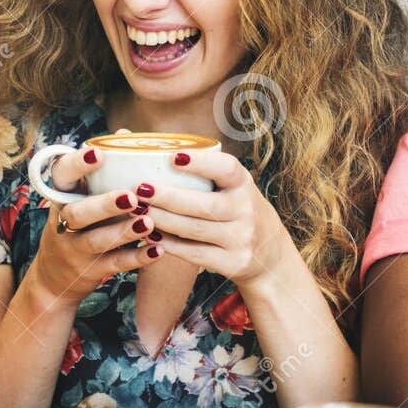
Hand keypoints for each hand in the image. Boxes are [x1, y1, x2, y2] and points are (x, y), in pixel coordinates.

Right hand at [25, 148, 160, 305]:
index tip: (98, 154)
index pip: (61, 176)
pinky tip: (158, 250)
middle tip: (131, 196)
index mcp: (62, 197)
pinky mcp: (91, 270)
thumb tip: (125, 134)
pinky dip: (137, 258)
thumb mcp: (78, 196)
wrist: (55, 277)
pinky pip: (115, 264)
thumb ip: (100, 170)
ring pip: (96, 241)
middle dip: (104, 204)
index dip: (77, 165)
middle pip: (77, 213)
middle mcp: (64, 222)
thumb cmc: (77, 223)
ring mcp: (76, 249)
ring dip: (123, 232)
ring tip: (148, 222)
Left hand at [140, 149, 290, 285]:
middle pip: (203, 204)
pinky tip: (149, 236)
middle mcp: (246, 210)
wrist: (269, 253)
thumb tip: (140, 145)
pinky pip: (195, 254)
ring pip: (194, 230)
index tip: (173, 157)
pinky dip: (169, 245)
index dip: (201, 163)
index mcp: (244, 184)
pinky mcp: (232, 263)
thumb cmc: (237, 209)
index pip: (226, 169)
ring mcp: (240, 239)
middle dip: (168, 197)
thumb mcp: (233, 187)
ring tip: (138, 211)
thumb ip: (202, 171)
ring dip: (162, 221)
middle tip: (140, 189)